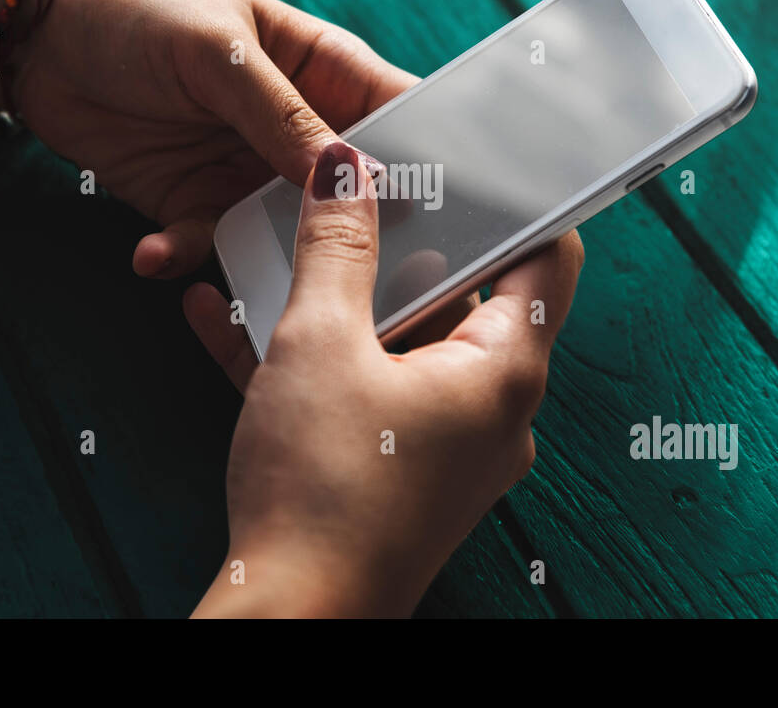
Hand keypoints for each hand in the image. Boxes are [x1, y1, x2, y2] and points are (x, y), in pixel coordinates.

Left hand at [7, 0, 418, 276]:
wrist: (35, 37)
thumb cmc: (138, 12)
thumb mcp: (216, 52)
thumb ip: (281, 113)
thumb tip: (347, 175)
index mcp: (321, 70)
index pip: (399, 112)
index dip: (428, 158)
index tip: (451, 209)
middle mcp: (296, 129)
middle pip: (353, 190)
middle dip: (360, 231)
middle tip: (364, 273)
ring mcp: (246, 171)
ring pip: (289, 231)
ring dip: (274, 258)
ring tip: (261, 288)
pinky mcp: (194, 203)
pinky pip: (208, 244)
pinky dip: (184, 255)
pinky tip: (153, 254)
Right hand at [186, 142, 584, 616]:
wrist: (290, 618)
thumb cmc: (322, 491)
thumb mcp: (319, 344)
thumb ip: (335, 248)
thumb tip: (346, 170)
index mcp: (503, 372)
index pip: (549, 258)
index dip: (518, 199)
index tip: (475, 159)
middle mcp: (491, 411)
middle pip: (467, 297)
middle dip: (405, 244)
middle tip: (359, 194)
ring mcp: (446, 445)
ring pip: (402, 344)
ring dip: (342, 300)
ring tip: (281, 252)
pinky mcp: (399, 471)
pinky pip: (364, 391)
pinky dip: (315, 356)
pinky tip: (228, 320)